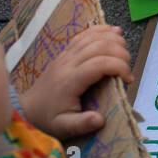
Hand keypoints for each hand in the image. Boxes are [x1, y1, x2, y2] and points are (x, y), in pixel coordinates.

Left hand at [18, 25, 131, 139]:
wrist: (28, 109)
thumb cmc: (48, 118)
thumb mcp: (63, 127)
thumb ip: (82, 124)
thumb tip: (100, 120)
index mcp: (70, 81)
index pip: (99, 64)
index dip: (119, 67)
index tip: (129, 80)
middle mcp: (68, 63)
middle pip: (99, 46)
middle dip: (121, 53)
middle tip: (128, 68)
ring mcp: (66, 55)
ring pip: (93, 37)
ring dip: (114, 40)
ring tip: (125, 51)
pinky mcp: (65, 51)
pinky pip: (84, 34)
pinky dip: (101, 30)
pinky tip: (114, 31)